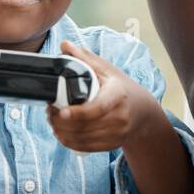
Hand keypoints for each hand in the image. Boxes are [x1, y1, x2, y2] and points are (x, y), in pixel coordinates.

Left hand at [47, 40, 164, 152]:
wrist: (143, 112)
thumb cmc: (122, 89)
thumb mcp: (108, 71)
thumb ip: (85, 58)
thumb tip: (64, 45)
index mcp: (118, 95)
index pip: (98, 108)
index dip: (78, 113)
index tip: (61, 111)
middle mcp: (120, 117)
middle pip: (85, 126)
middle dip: (61, 121)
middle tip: (49, 111)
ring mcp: (117, 133)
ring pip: (82, 139)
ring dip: (62, 132)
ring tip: (53, 121)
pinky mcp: (112, 145)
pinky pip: (86, 148)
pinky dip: (70, 143)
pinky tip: (61, 134)